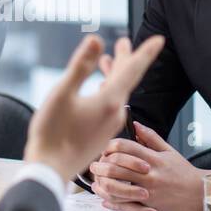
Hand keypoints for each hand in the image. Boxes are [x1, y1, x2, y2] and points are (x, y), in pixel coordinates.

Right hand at [24, 35, 165, 185]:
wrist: (50, 170)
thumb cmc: (52, 133)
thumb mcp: (62, 93)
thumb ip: (80, 66)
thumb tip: (96, 40)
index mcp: (109, 101)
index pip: (132, 70)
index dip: (145, 52)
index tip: (160, 40)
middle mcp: (114, 113)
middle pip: (124, 80)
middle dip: (125, 59)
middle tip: (124, 42)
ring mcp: (108, 126)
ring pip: (115, 93)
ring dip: (112, 75)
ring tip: (108, 62)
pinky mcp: (100, 134)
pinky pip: (108, 107)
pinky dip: (105, 92)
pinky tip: (98, 90)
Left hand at [88, 121, 204, 210]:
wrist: (198, 193)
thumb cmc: (183, 172)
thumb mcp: (169, 151)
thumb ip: (150, 137)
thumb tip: (136, 124)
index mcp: (153, 158)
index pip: (126, 147)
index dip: (110, 146)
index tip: (104, 149)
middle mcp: (149, 174)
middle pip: (117, 167)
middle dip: (101, 165)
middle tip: (94, 165)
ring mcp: (148, 191)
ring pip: (117, 187)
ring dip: (103, 183)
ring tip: (96, 181)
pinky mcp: (149, 205)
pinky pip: (125, 204)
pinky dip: (112, 201)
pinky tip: (104, 197)